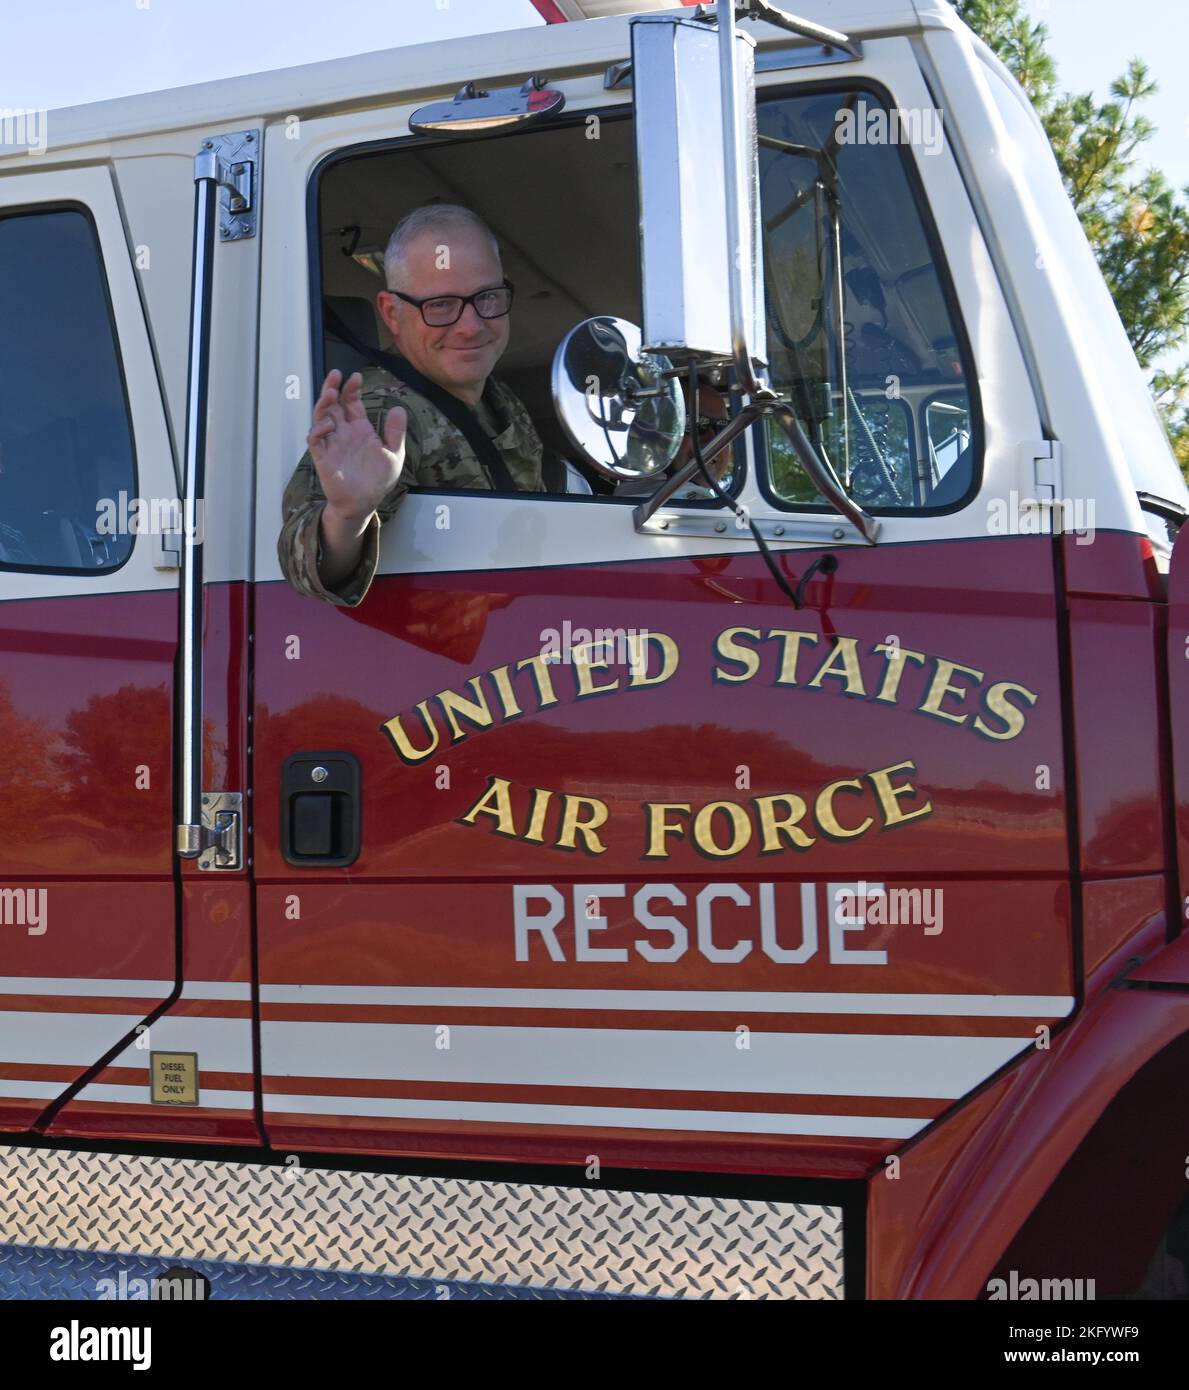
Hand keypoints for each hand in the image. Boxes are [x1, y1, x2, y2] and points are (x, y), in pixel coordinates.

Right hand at [307, 369, 406, 525]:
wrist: (365, 502)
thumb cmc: (377, 480)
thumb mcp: (393, 454)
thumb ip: (395, 432)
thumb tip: (398, 408)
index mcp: (359, 429)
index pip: (351, 402)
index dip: (352, 389)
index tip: (356, 377)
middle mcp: (343, 432)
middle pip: (334, 404)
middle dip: (332, 387)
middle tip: (335, 374)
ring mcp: (332, 443)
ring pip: (321, 417)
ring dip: (323, 404)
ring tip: (329, 392)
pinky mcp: (323, 458)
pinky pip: (315, 441)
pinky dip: (318, 431)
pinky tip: (327, 425)